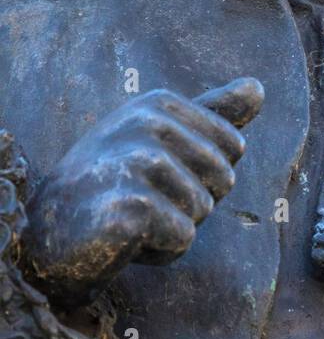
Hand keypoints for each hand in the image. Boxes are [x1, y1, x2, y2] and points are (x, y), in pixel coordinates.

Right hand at [21, 78, 263, 307]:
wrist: (50, 234)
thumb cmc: (112, 183)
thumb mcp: (162, 138)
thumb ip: (214, 114)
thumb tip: (259, 87)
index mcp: (159, 103)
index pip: (233, 148)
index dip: (203, 172)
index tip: (158, 174)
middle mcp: (147, 124)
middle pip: (224, 179)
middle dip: (193, 202)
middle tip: (143, 198)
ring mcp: (138, 163)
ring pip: (203, 211)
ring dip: (174, 227)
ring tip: (131, 216)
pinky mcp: (132, 207)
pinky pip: (183, 238)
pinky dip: (160, 251)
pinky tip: (125, 239)